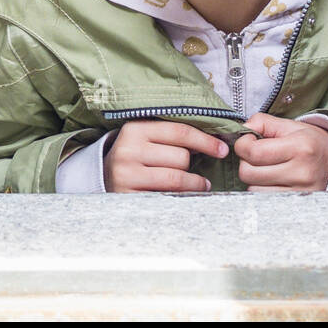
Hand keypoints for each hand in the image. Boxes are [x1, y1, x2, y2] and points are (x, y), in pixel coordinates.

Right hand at [103, 120, 229, 192]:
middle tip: (193, 168)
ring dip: (195, 183)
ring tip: (199, 184)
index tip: (222, 149)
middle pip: (181, 157)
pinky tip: (186, 194)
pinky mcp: (129, 198)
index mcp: (135, 129)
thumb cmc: (137, 155)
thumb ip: (174, 135)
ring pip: (176, 178)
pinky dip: (183, 196)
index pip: (180, 132)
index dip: (206, 141)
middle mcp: (128, 151)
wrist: (104, 177)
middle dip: (192, 164)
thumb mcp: (147, 137)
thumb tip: (216, 139)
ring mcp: (127, 176)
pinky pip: (167, 197)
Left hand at [234, 112, 327, 190]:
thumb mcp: (291, 126)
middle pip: (248, 173)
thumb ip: (263, 122)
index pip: (253, 152)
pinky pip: (262, 199)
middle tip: (257, 154)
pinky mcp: (296, 205)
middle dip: (246, 161)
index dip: (243, 144)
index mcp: (300, 148)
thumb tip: (242, 129)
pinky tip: (273, 180)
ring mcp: (299, 192)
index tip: (248, 140)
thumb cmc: (311, 142)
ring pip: (252, 189)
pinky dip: (262, 189)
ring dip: (254, 178)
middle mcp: (301, 173)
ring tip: (268, 167)